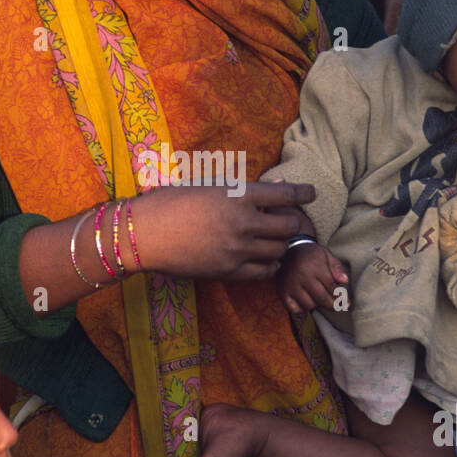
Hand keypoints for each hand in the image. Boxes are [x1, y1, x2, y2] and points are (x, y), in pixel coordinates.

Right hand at [133, 181, 316, 281]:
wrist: (145, 234)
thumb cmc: (172, 201)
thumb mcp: (208, 185)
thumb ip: (244, 187)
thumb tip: (275, 186)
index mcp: (239, 195)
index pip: (285, 194)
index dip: (303, 192)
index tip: (311, 193)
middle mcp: (244, 222)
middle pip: (288, 225)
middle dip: (295, 222)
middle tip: (294, 220)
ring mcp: (238, 249)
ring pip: (279, 250)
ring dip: (282, 243)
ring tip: (277, 239)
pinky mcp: (229, 271)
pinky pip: (264, 271)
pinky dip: (271, 264)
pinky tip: (267, 258)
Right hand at [277, 242, 348, 315]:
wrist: (288, 251)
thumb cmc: (310, 255)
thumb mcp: (326, 254)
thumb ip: (337, 267)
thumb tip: (344, 281)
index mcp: (315, 267)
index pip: (331, 287)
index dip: (340, 296)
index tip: (345, 301)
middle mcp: (302, 277)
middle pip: (322, 299)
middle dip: (332, 305)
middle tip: (337, 306)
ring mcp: (291, 286)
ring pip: (309, 306)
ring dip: (316, 305)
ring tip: (318, 298)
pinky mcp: (282, 292)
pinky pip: (295, 309)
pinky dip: (302, 309)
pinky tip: (305, 302)